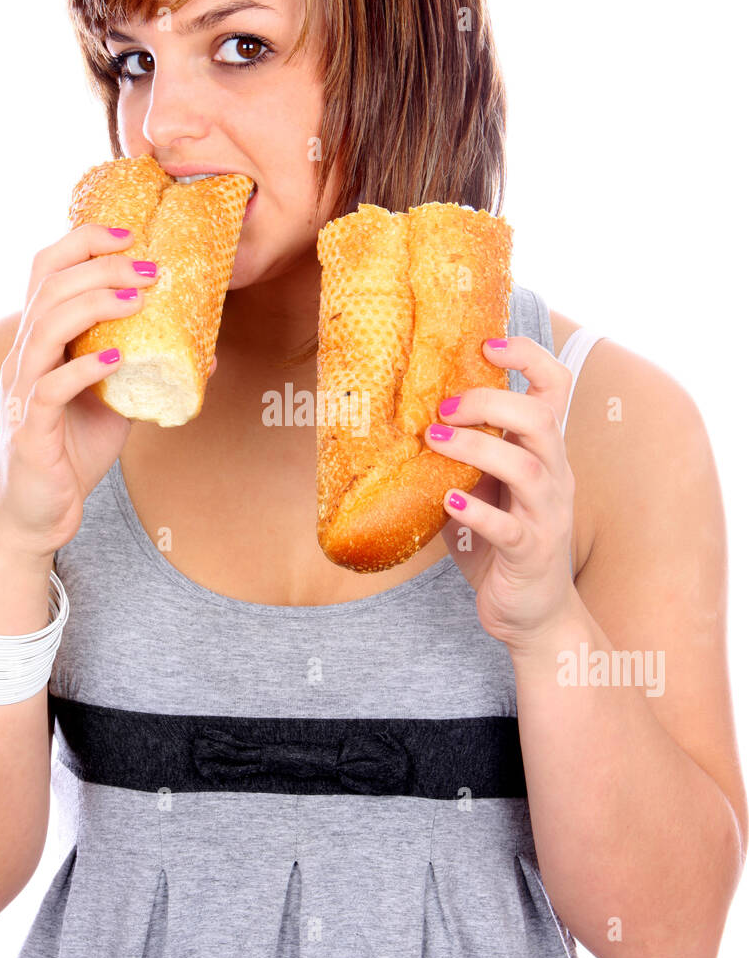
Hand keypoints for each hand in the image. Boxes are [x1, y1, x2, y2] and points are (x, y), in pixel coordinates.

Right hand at [0, 221, 161, 558]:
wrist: (38, 515)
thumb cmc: (72, 452)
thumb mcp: (115, 402)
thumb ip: (144, 371)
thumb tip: (204, 351)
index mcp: (40, 340)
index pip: (46, 270)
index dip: (82, 241)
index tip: (129, 232)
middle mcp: (24, 356)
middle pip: (48, 287)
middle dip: (99, 266)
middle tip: (148, 265)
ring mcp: (22, 390)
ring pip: (45, 327)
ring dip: (94, 304)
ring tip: (138, 298)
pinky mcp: (29, 428)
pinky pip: (50, 387)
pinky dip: (85, 368)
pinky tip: (117, 359)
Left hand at [425, 336, 576, 652]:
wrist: (533, 614)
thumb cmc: (501, 542)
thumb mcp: (483, 487)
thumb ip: (460, 454)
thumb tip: (401, 415)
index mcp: (544, 452)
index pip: (557, 387)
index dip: (529, 356)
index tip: (488, 344)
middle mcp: (554, 475)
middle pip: (540, 419)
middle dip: (490, 402)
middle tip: (442, 408)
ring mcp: (547, 515)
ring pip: (527, 467)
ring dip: (477, 448)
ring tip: (433, 443)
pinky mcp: (531, 553)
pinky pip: (509, 528)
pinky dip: (478, 512)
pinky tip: (448, 503)